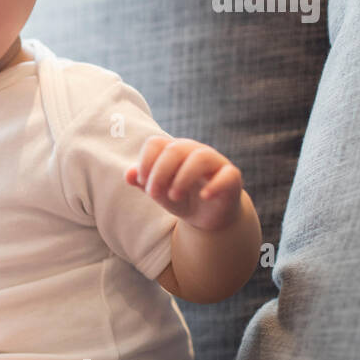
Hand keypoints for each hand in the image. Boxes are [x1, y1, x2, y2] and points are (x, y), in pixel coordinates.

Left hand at [125, 136, 243, 231]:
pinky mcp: (232, 177)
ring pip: (201, 157)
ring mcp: (215, 162)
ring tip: (174, 197)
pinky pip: (227, 175)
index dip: (145, 162)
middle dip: (159, 173)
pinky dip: (215, 185)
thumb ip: (143, 182)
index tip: (142, 183)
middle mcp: (194, 151)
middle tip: (153, 194)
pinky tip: (204, 196)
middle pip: (175, 149)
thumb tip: (128, 174)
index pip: (155, 143)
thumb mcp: (158, 192)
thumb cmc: (179, 198)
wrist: (204, 215)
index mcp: (173, 150)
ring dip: (183, 178)